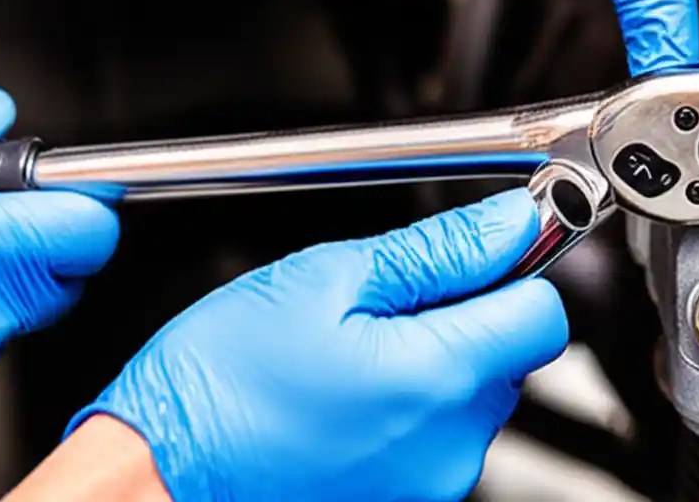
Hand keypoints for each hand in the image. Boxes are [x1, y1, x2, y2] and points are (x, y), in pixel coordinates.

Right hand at [67, 190, 567, 501]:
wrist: (153, 487)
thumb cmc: (216, 391)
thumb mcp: (322, 282)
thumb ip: (436, 252)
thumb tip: (509, 223)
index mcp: (438, 377)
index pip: (544, 312)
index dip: (516, 267)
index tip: (480, 247)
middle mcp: (452, 445)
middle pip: (511, 353)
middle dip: (466, 312)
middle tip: (382, 298)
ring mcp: (432, 485)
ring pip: (474, 394)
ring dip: (434, 359)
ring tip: (349, 351)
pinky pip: (437, 436)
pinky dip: (408, 406)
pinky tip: (345, 394)